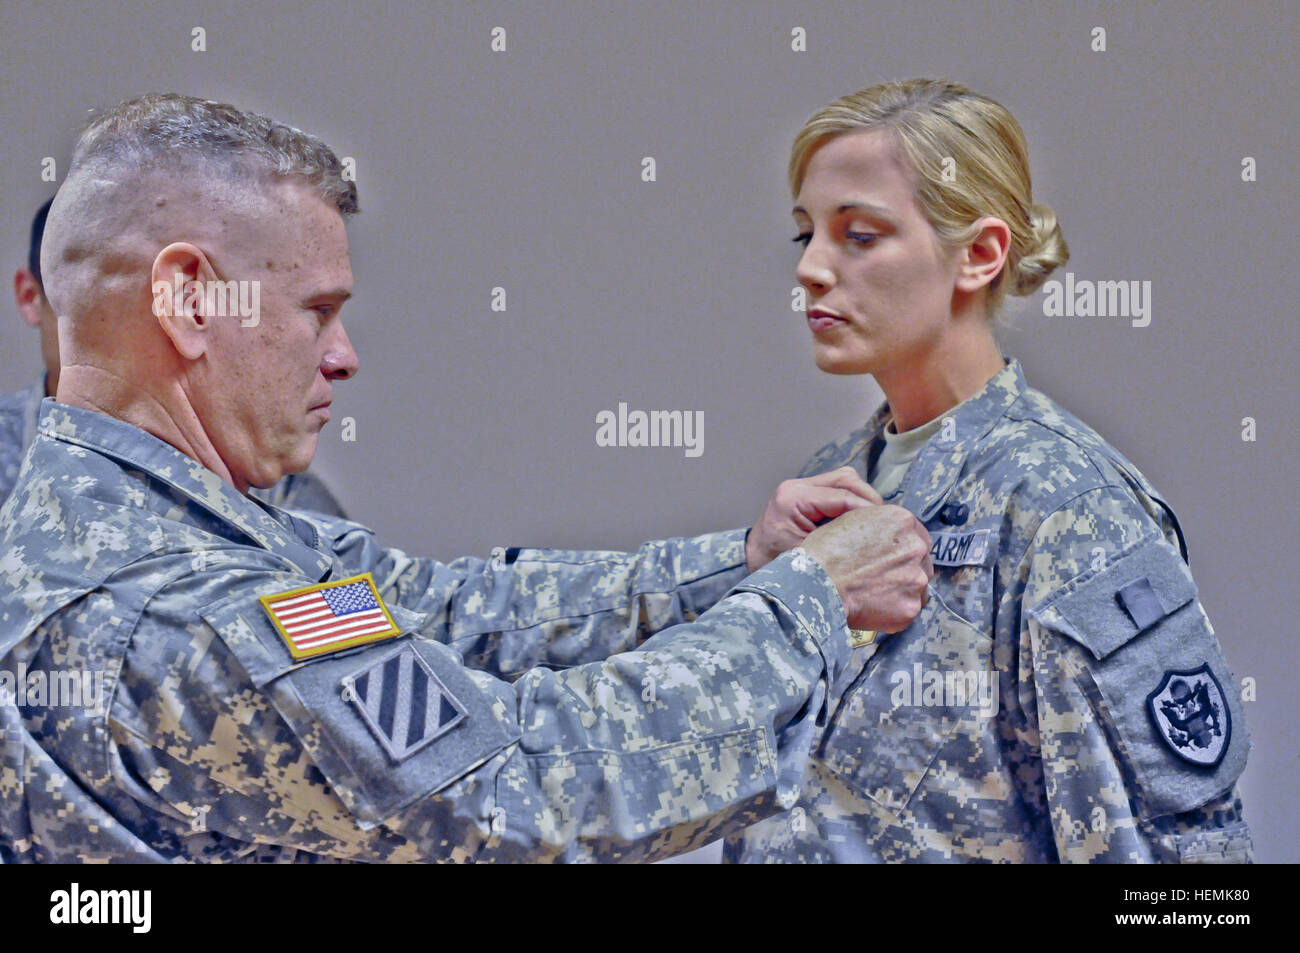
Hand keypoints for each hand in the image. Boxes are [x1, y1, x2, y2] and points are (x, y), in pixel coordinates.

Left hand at [746, 467, 882, 571]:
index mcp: (793, 498)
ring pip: (845, 480)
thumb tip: (874, 538)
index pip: (842, 496)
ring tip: (875, 520)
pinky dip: (853, 500)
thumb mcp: (809, 555)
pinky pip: (838, 488)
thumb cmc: (776, 562)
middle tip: (885, 521)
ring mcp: (802, 486)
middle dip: (869, 498)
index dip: (868, 509)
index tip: (887, 524)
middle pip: (846, 479)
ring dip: (863, 497)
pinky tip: (861, 519)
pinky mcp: (807, 492)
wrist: (753, 559)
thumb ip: (837, 542)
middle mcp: (797, 486)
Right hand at [801, 505, 932, 632]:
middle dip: (906, 567)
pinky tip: (874, 607)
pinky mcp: (910, 607)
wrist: (817, 586)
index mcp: (901, 520)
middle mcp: (916, 547)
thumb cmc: (824, 553)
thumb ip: (876, 525)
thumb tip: (884, 535)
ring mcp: (916, 578)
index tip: (891, 556)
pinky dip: (895, 610)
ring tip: (875, 594)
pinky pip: (909, 608)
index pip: (917, 533)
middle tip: (881, 576)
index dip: (902, 546)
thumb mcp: (849, 520)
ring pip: (918, 585)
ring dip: (903, 588)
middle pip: (922, 559)